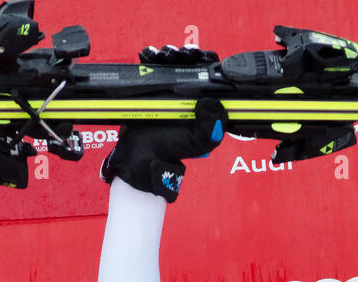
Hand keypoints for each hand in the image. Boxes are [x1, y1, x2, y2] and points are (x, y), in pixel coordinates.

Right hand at [100, 47, 226, 201]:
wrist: (144, 153)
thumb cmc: (174, 149)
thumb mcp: (202, 141)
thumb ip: (213, 125)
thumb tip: (211, 103)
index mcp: (203, 99)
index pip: (212, 72)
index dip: (209, 61)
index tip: (203, 59)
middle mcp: (187, 90)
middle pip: (192, 60)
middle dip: (188, 53)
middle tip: (184, 56)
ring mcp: (168, 85)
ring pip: (172, 58)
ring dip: (170, 53)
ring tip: (166, 57)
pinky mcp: (149, 83)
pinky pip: (150, 63)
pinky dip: (150, 55)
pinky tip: (151, 57)